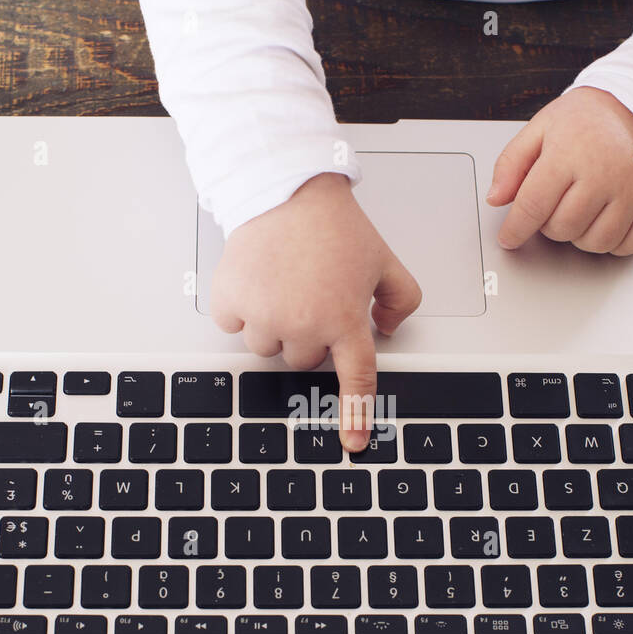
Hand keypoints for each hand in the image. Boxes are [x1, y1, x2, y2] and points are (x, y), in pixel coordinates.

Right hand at [211, 172, 421, 451]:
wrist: (284, 190)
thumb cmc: (333, 225)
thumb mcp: (385, 261)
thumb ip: (401, 300)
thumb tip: (387, 330)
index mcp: (345, 319)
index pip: (355, 379)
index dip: (354, 415)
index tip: (353, 444)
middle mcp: (304, 325)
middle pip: (303, 360)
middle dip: (308, 333)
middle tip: (310, 294)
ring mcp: (264, 317)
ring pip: (267, 348)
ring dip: (273, 325)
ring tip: (283, 283)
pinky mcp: (231, 303)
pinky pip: (235, 327)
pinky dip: (241, 309)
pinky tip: (257, 280)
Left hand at [487, 87, 632, 254]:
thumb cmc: (589, 119)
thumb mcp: (541, 128)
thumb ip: (511, 163)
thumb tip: (495, 198)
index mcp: (570, 153)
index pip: (532, 207)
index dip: (515, 229)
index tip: (508, 238)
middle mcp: (605, 173)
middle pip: (563, 230)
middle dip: (551, 226)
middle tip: (556, 205)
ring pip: (596, 243)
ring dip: (581, 237)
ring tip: (582, 211)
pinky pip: (631, 245)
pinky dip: (615, 243)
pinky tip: (607, 220)